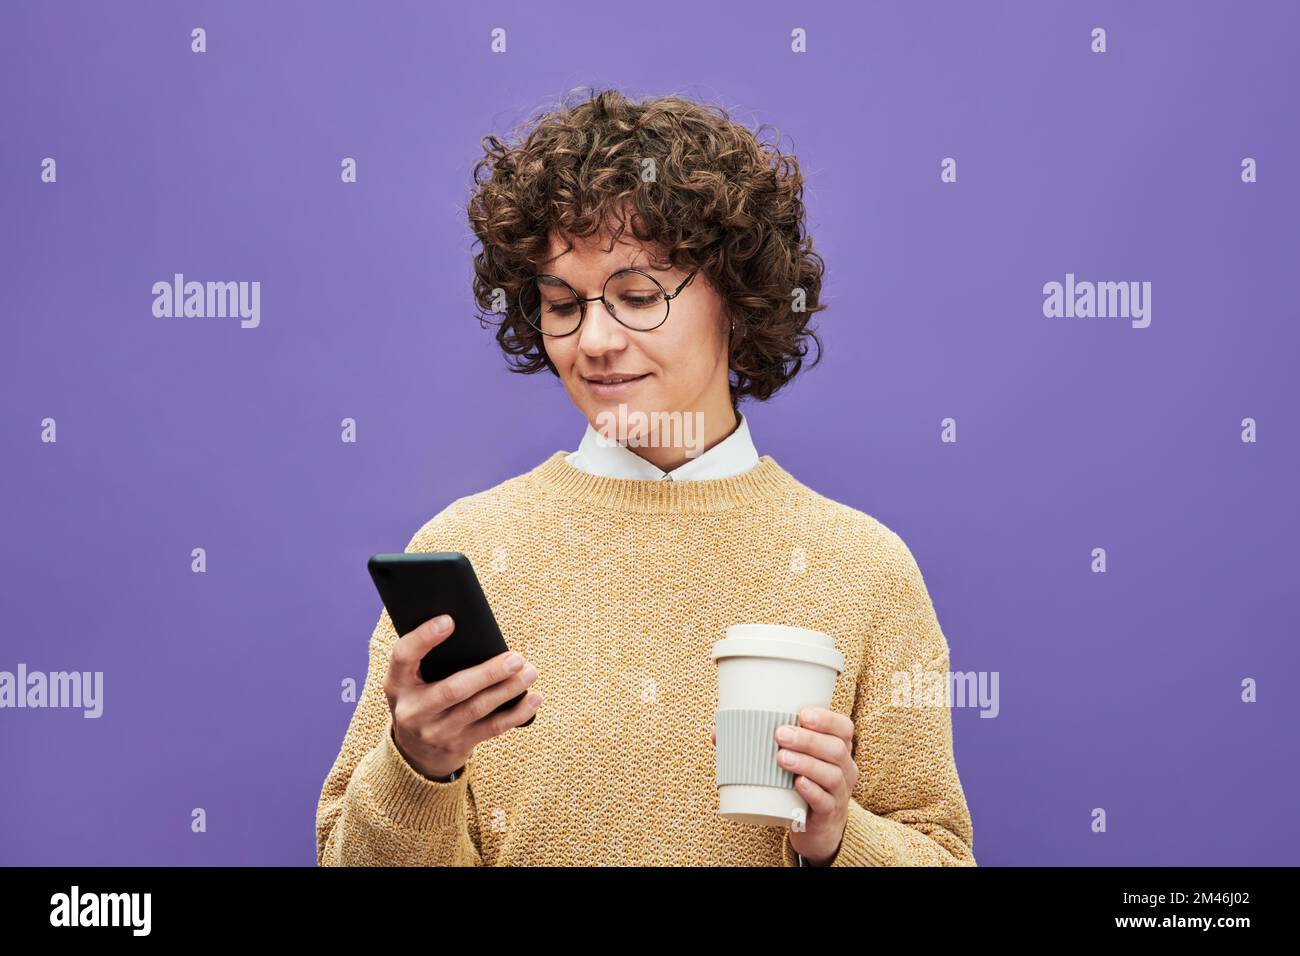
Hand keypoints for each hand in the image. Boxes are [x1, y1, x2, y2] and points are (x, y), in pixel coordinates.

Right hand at [384, 613, 542, 779]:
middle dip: (488, 673)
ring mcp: (435, 731)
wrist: (415, 752)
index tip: (449, 620)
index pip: (403, 656)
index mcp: (398, 683)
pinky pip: (492, 728)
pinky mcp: (458, 745)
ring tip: (530, 672)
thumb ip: (430, 658)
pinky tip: (533, 698)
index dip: (423, 638)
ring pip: (477, 709)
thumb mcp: (411, 680)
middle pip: (453, 689)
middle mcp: (413, 710)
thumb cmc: (421, 698)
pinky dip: (516, 713)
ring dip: (508, 690)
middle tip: (516, 658)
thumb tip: (474, 631)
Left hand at [711, 706, 856, 865]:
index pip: (843, 728)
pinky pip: (825, 802)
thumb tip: (717, 734)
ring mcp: (840, 793)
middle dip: (807, 739)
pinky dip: (812, 791)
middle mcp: (845, 769)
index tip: (802, 713)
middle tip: (779, 734)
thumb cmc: (798, 785)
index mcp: (838, 749)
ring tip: (781, 757)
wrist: (817, 829)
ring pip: (831, 774)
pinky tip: (798, 784)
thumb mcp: (790, 763)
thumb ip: (758, 746)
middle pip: (835, 749)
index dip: (826, 718)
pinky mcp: (829, 816)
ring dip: (806, 763)